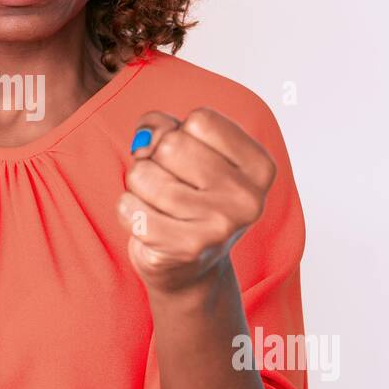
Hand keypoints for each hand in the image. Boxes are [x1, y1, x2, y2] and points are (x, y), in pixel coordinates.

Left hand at [116, 108, 276, 297]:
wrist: (190, 268)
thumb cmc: (188, 197)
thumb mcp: (188, 152)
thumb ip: (166, 127)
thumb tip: (145, 141)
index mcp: (260, 167)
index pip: (201, 120)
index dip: (180, 132)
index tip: (187, 160)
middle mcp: (248, 198)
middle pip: (170, 144)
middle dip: (156, 159)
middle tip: (172, 187)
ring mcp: (219, 225)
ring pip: (144, 173)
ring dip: (139, 186)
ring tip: (160, 206)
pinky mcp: (185, 248)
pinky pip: (129, 207)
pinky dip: (127, 210)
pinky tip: (148, 223)